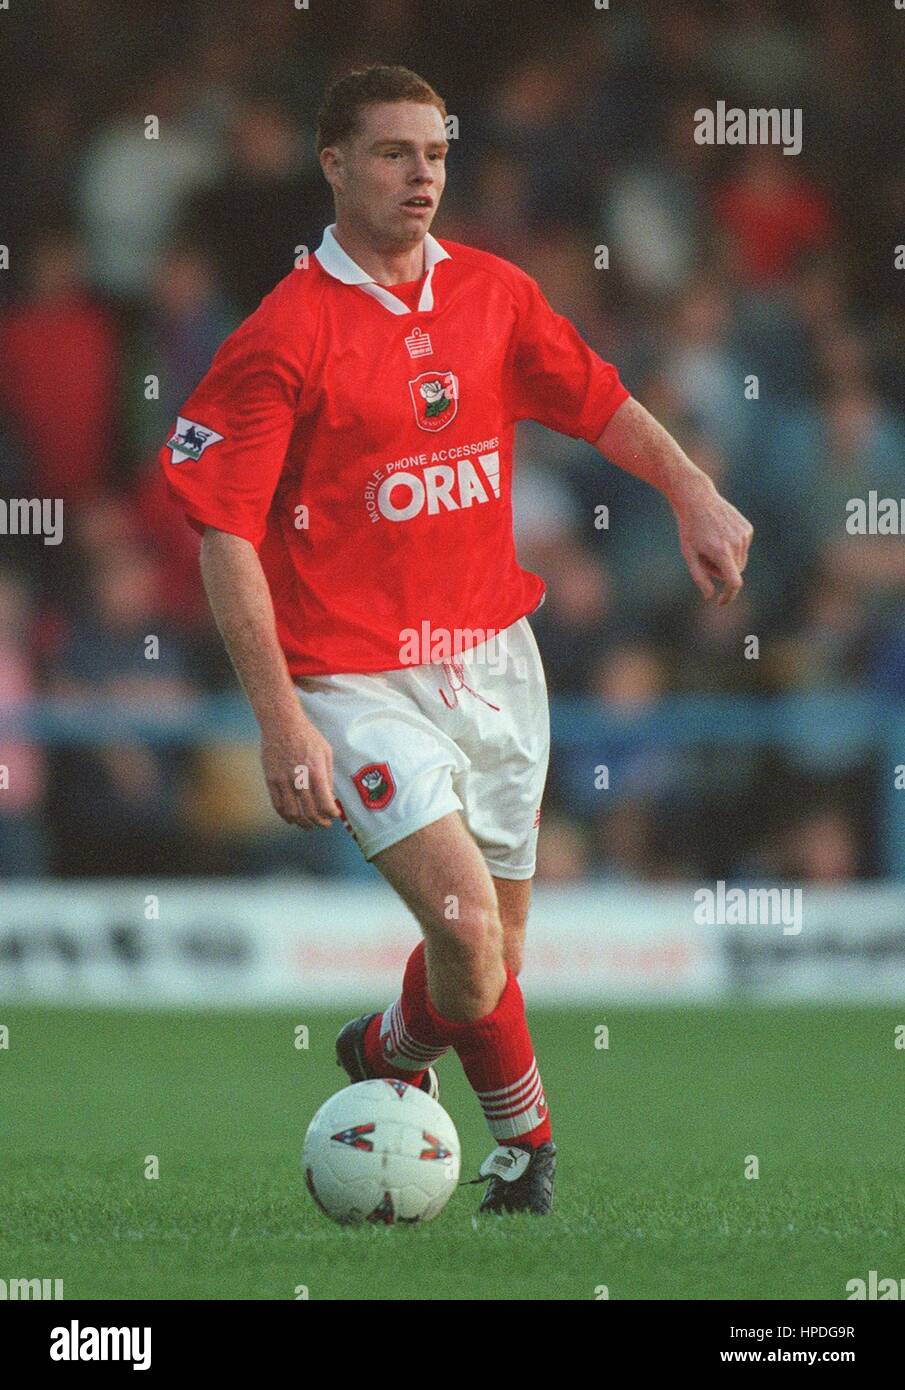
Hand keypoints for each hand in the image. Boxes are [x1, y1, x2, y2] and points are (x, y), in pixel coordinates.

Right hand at [260, 711, 340, 828]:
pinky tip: (292, 818)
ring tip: (309, 825)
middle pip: (309, 812)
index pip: (325, 803)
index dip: (331, 815)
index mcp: (316, 772)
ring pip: (292, 812)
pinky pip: (277, 805)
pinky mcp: (271, 780)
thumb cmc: (307, 736)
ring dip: (302, 823)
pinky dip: (285, 816)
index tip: (334, 816)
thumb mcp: (326, 752)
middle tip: (324, 824)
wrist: (281, 724)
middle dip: (319, 822)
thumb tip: (329, 797)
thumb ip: (328, 776)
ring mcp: (283, 780)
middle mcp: (299, 779)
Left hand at [673, 479, 753, 605]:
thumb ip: (699, 577)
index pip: (734, 582)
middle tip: (704, 559)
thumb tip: (710, 596)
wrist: (697, 499)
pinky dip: (732, 548)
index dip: (729, 595)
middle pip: (734, 572)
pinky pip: (742, 548)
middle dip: (721, 572)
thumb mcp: (689, 554)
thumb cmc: (689, 528)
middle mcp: (736, 543)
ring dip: (726, 560)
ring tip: (710, 544)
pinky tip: (719, 534)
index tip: (721, 601)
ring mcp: (744, 535)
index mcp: (721, 551)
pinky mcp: (747, 528)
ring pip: (740, 561)